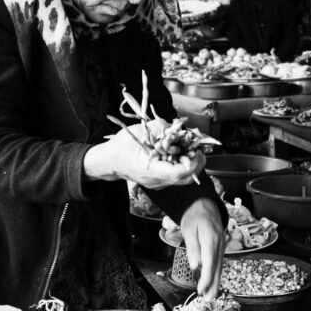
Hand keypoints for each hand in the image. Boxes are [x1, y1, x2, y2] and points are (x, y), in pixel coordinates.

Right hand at [83, 125, 205, 188]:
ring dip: (192, 165)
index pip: (177, 173)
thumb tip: (178, 126)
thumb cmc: (122, 146)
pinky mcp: (160, 182)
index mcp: (150, 169)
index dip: (192, 162)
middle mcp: (156, 180)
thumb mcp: (140, 130)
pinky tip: (183, 154)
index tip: (197, 149)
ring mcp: (159, 184)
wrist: (110, 161)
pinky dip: (184, 166)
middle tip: (199, 148)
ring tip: (192, 150)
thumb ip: (160, 127)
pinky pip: (178, 177)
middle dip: (197, 163)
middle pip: (186, 178)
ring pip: (184, 179)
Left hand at [179, 197, 224, 298]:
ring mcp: (221, 245)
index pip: (209, 263)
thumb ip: (193, 247)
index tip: (200, 290)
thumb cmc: (195, 216)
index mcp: (211, 239)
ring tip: (211, 296)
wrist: (205, 204)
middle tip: (209, 300)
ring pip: (219, 266)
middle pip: (217, 267)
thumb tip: (195, 266)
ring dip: (216, 281)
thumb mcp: (189, 229)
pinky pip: (219, 262)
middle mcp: (219, 244)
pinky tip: (213, 282)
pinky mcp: (219, 246)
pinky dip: (216, 273)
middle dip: (213, 284)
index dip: (206, 278)